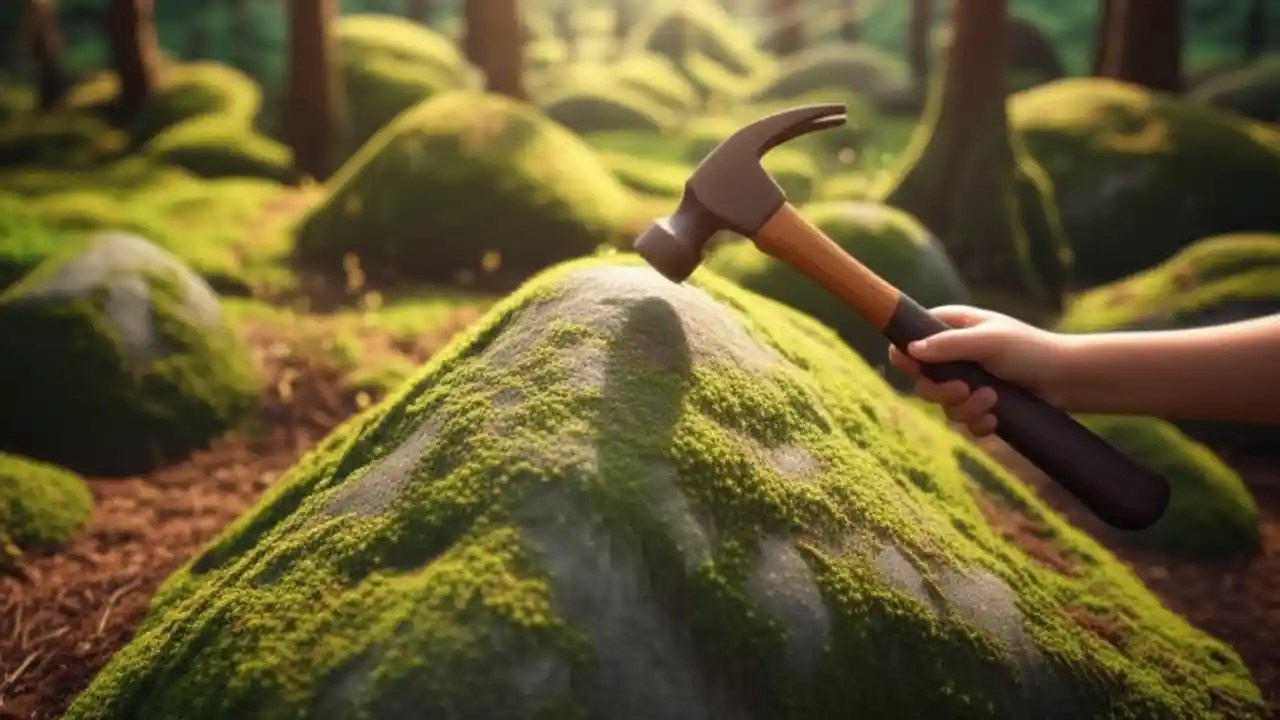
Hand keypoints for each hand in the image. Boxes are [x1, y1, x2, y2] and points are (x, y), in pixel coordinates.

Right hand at [887, 305, 1071, 436]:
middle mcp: (955, 355)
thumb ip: (948, 345)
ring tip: (992, 401)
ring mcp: (967, 381)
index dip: (906, 356)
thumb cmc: (1030, 349)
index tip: (914, 370)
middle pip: (922, 380)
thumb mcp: (988, 341)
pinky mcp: (980, 405)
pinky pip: (964, 421)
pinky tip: (995, 420)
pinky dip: (977, 423)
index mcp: (952, 328)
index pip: (911, 339)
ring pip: (943, 404)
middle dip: (940, 391)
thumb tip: (910, 349)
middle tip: (964, 390)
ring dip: (964, 408)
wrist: (1068, 379)